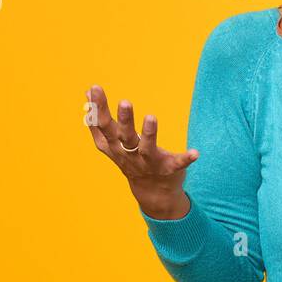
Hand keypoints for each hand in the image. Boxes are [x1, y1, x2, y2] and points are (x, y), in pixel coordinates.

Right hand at [85, 84, 197, 219]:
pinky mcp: (168, 169)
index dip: (97, 108)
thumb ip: (99, 119)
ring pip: (146, 148)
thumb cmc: (130, 158)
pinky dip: (186, 159)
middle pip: (123, 136)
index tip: (93, 88)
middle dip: (124, 120)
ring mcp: (148, 163)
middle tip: (125, 102)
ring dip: (149, 134)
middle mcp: (128, 154)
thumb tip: (86, 94)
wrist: (151, 192)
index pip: (102, 125)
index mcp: (114, 145)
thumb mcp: (111, 141)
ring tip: (151, 117)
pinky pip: (177, 164)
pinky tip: (195, 153)